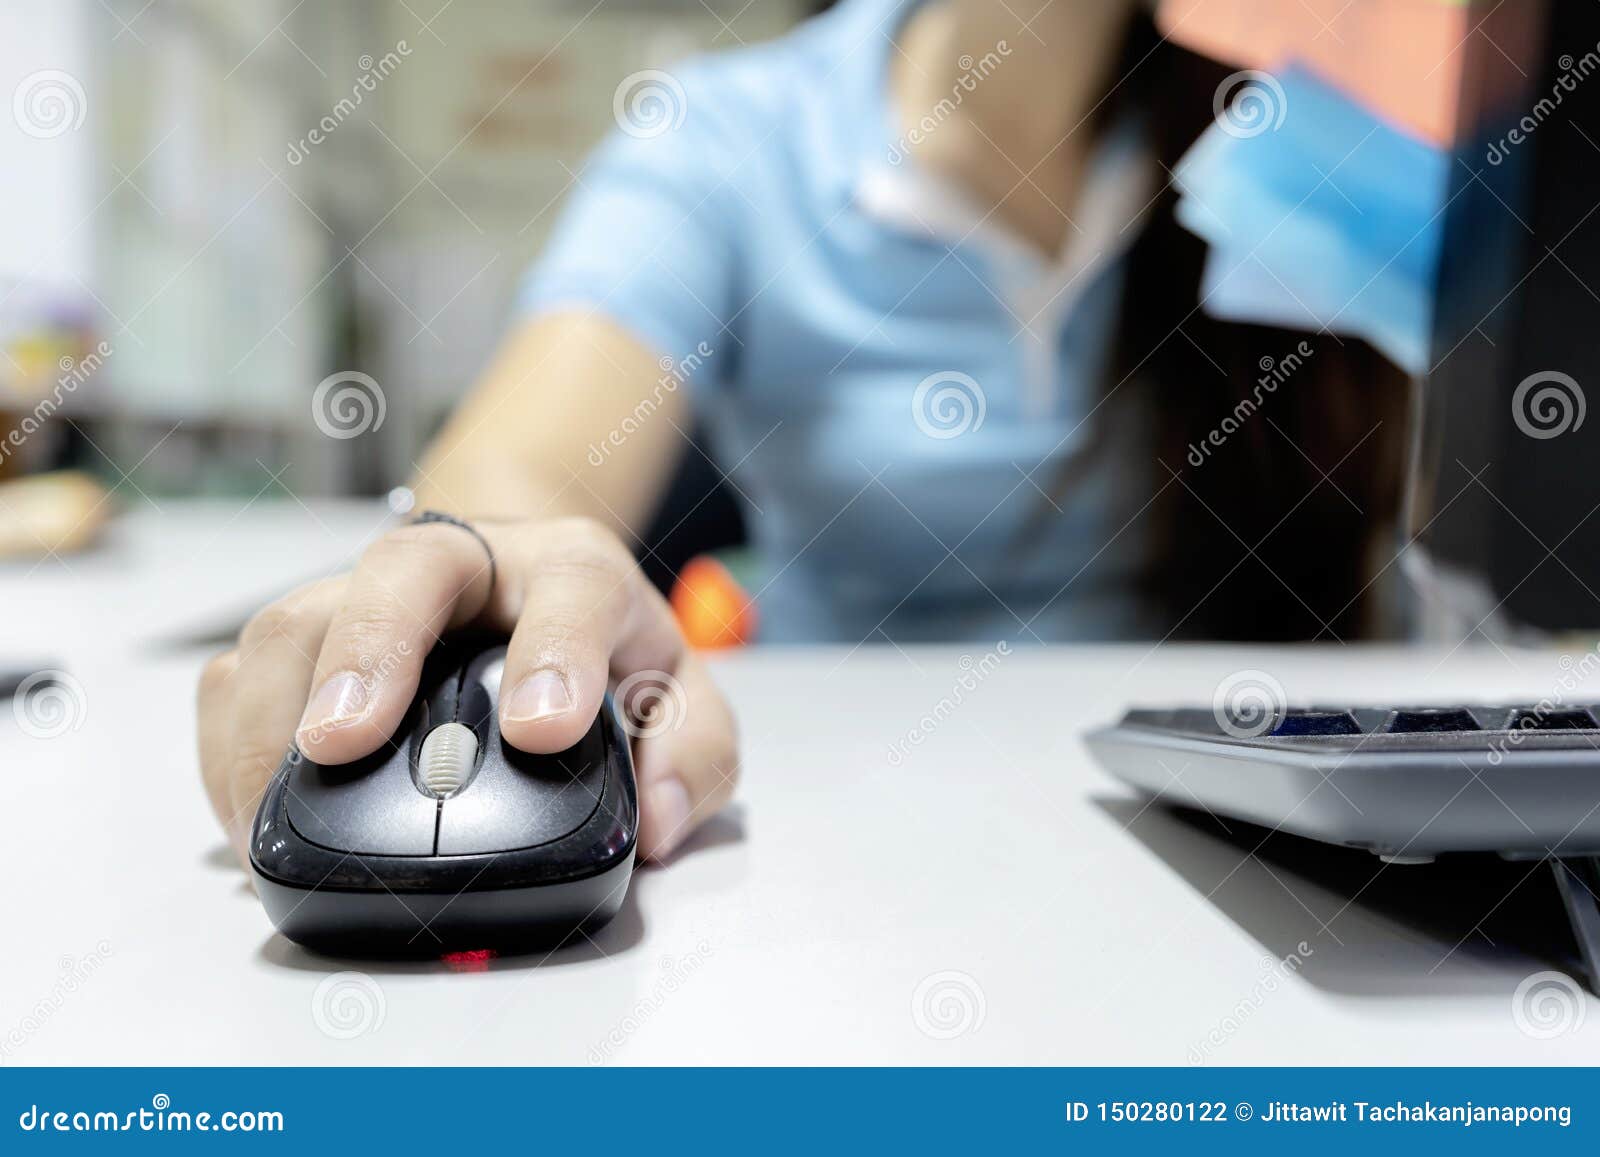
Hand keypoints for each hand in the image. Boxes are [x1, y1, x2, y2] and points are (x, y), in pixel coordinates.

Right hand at [197, 516, 738, 869]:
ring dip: (274, 714)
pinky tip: (247, 810)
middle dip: (368, 649)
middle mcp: (468, 564)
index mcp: (572, 571)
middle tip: (343, 741)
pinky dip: (229, 743)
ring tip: (271, 812)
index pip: (572, 587)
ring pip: (299, 614)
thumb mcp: (679, 696)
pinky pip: (241, 671)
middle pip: (404, 567)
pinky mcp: (308, 634)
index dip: (555, 651)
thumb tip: (660, 820)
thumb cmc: (603, 651)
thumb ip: (693, 754)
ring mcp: (372, 590)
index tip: (541, 729)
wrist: (528, 588)